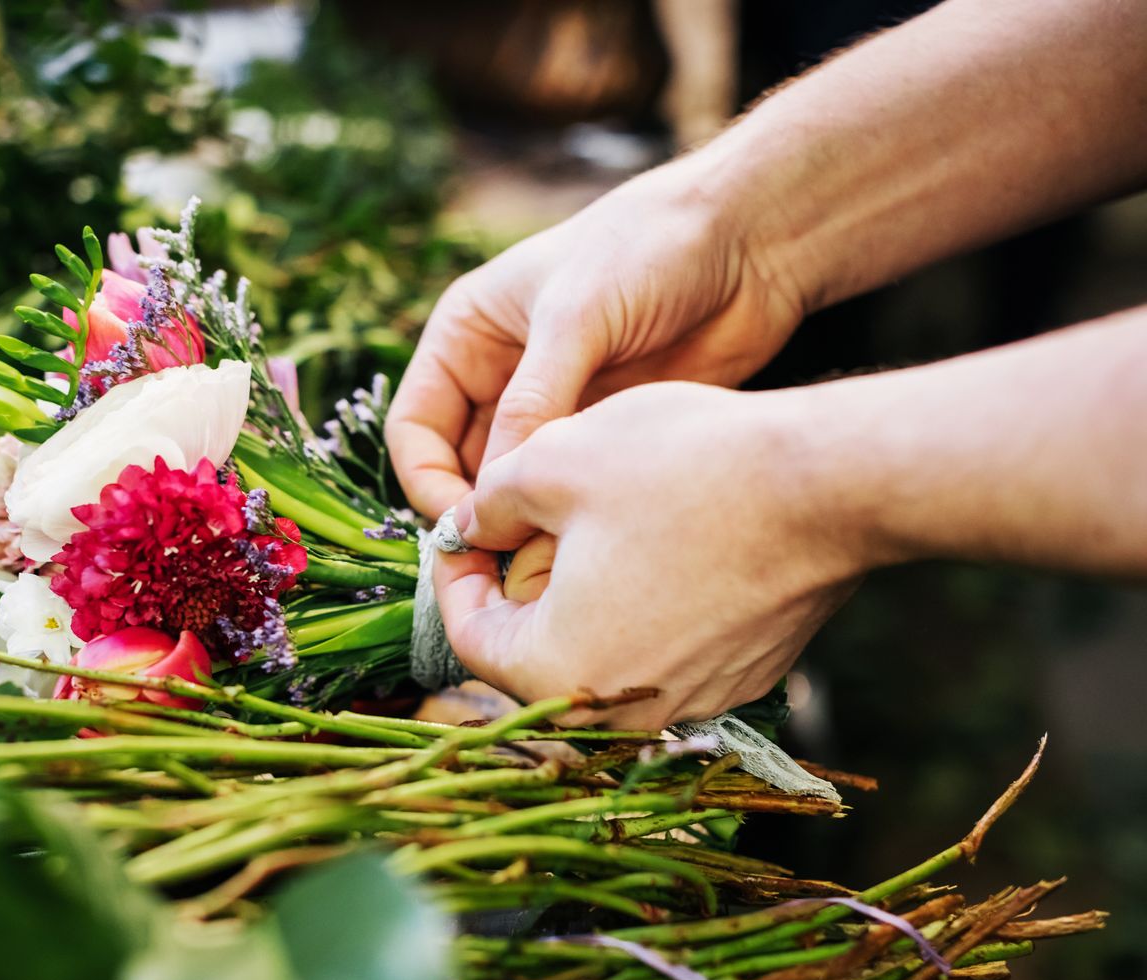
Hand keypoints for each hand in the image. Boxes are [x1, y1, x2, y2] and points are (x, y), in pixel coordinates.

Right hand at [385, 162, 805, 518]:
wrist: (748, 242)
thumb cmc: (649, 247)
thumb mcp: (576, 316)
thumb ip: (532, 401)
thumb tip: (495, 489)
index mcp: (467, 337)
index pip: (415, 429)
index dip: (427, 480)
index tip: (463, 522)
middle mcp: (500, 378)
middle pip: (457, 469)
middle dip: (475, 511)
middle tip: (506, 553)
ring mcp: (553, 410)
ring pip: (513, 487)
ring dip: (523, 519)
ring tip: (550, 548)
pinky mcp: (602, 435)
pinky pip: (568, 489)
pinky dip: (569, 516)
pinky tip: (591, 531)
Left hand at [433, 381, 859, 728]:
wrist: (829, 483)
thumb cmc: (682, 470)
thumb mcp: (551, 463)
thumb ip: (487, 504)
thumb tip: (468, 525)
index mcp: (558, 672)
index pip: (470, 638)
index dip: (455, 575)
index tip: (461, 530)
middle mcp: (624, 709)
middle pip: (536, 651)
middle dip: (519, 584)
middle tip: (518, 523)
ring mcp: (693, 698)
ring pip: (603, 645)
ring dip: (583, 590)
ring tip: (589, 522)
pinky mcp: (743, 673)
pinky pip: (667, 643)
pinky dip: (646, 600)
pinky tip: (658, 539)